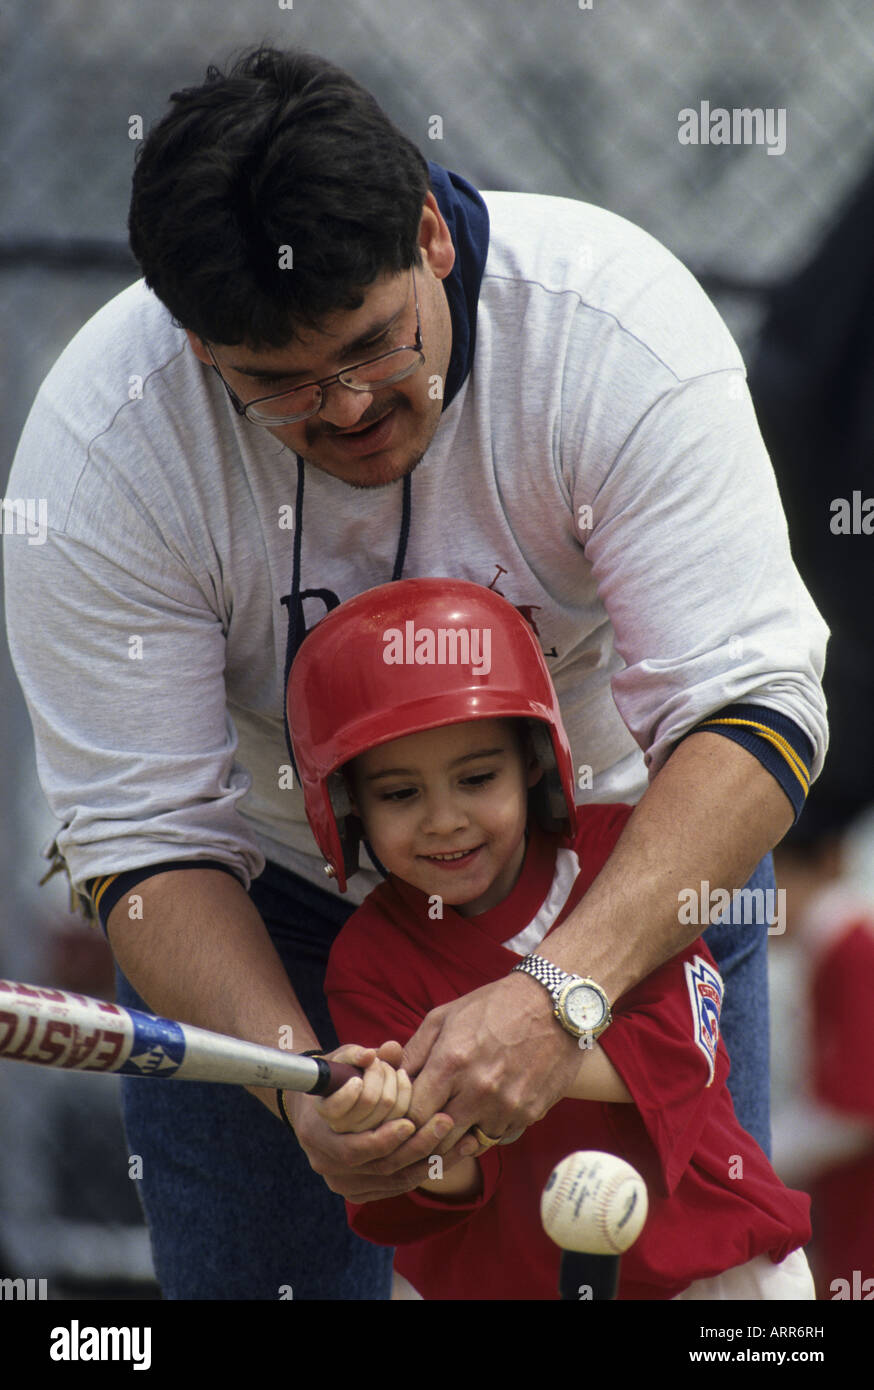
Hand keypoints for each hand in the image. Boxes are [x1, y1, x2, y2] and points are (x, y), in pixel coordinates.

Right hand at [288, 1042, 457, 1202]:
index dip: (383, 1138)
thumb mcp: (342, 1060)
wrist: (315, 1107)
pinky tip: (454, 1152)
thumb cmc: (332, 1078)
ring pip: (394, 1181)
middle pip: (380, 1167)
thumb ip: (362, 1054)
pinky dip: (427, 1170)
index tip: (410, 1121)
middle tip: (446, 1122)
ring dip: (432, 1162)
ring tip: (463, 1140)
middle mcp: (327, 1165)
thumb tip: (390, 1049)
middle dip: (417, 1146)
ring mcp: (343, 1182)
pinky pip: (398, 1185)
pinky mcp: (361, 1191)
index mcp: (316, 1134)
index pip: (352, 1149)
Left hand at [401, 971, 581, 1156]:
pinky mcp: (530, 1113)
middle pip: (438, 1138)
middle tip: (425, 1126)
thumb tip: (392, 1079)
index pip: (414, 1116)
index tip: (405, 1114)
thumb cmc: (492, 1006)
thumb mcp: (444, 1017)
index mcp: (452, 1063)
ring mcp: (507, 1106)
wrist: (553, 1004)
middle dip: (428, 1134)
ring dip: (459, 1134)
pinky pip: (499, 1136)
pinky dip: (488, 1127)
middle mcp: (479, 1090)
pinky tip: (487, 1108)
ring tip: (457, 1114)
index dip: (405, 1119)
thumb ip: (414, 1052)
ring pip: (469, 1143)